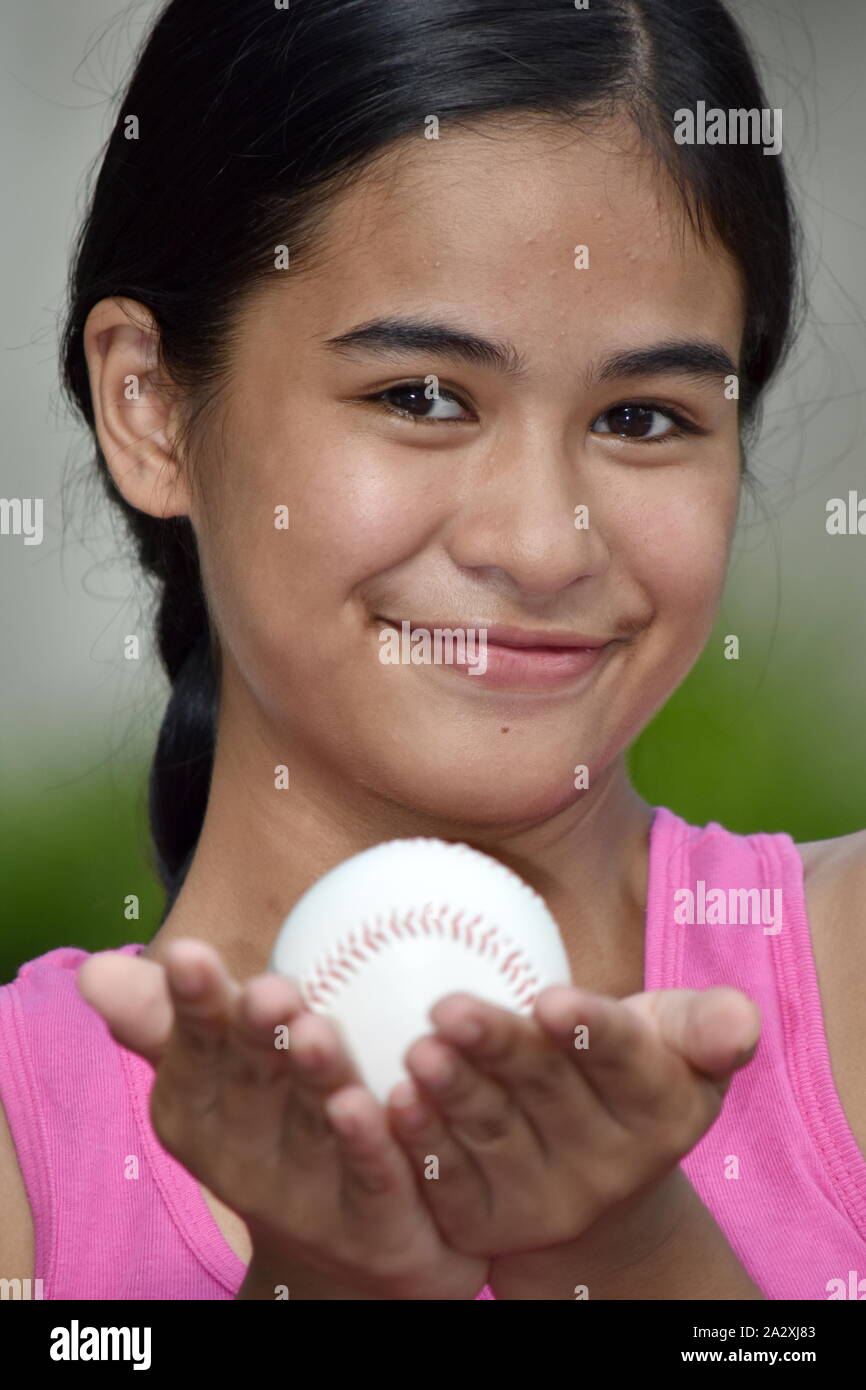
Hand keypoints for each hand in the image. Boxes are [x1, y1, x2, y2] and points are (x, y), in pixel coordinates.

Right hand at [77, 939, 487, 1299]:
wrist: (344, 1240)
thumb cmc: (272, 1115)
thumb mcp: (219, 1067)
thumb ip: (169, 1016)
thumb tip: (93, 970)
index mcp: (200, 1109)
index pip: (196, 1049)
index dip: (195, 1006)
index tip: (188, 955)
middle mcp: (243, 1154)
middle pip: (254, 1085)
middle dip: (259, 1037)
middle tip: (269, 990)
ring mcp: (304, 1192)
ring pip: (314, 1126)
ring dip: (317, 1078)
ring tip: (318, 1032)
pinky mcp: (368, 1221)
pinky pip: (372, 1176)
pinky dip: (372, 1141)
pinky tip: (382, 1100)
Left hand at [386, 983, 759, 1260]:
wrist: (599, 1185)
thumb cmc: (633, 1073)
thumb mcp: (682, 1046)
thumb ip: (710, 1026)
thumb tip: (739, 1024)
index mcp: (659, 1110)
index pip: (624, 1062)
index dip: (590, 1031)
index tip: (551, 1000)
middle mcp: (605, 1163)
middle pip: (546, 1090)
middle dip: (500, 1047)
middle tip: (451, 1009)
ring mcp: (543, 1197)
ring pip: (492, 1133)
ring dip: (453, 1094)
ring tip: (420, 1051)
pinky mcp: (486, 1220)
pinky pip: (449, 1180)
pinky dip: (422, 1142)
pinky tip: (393, 1103)